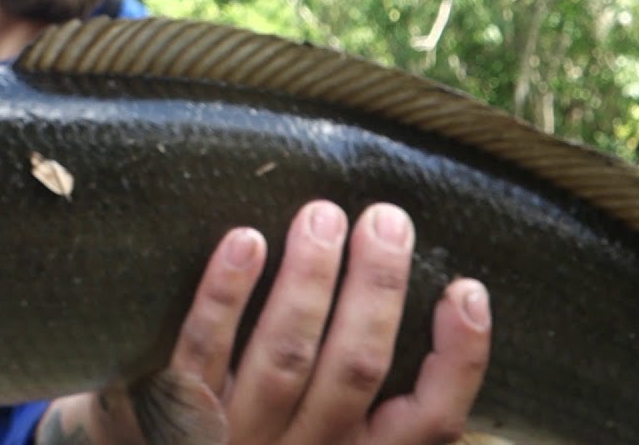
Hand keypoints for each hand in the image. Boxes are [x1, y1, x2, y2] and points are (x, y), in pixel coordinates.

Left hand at [37, 200, 492, 444]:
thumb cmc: (252, 431)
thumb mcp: (318, 429)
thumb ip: (353, 385)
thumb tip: (432, 293)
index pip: (432, 421)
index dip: (461, 358)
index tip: (466, 289)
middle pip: (354, 370)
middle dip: (376, 289)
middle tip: (385, 219)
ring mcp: (235, 438)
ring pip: (285, 357)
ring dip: (308, 280)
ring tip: (321, 216)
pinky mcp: (171, 417)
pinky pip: (200, 351)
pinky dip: (225, 295)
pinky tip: (244, 241)